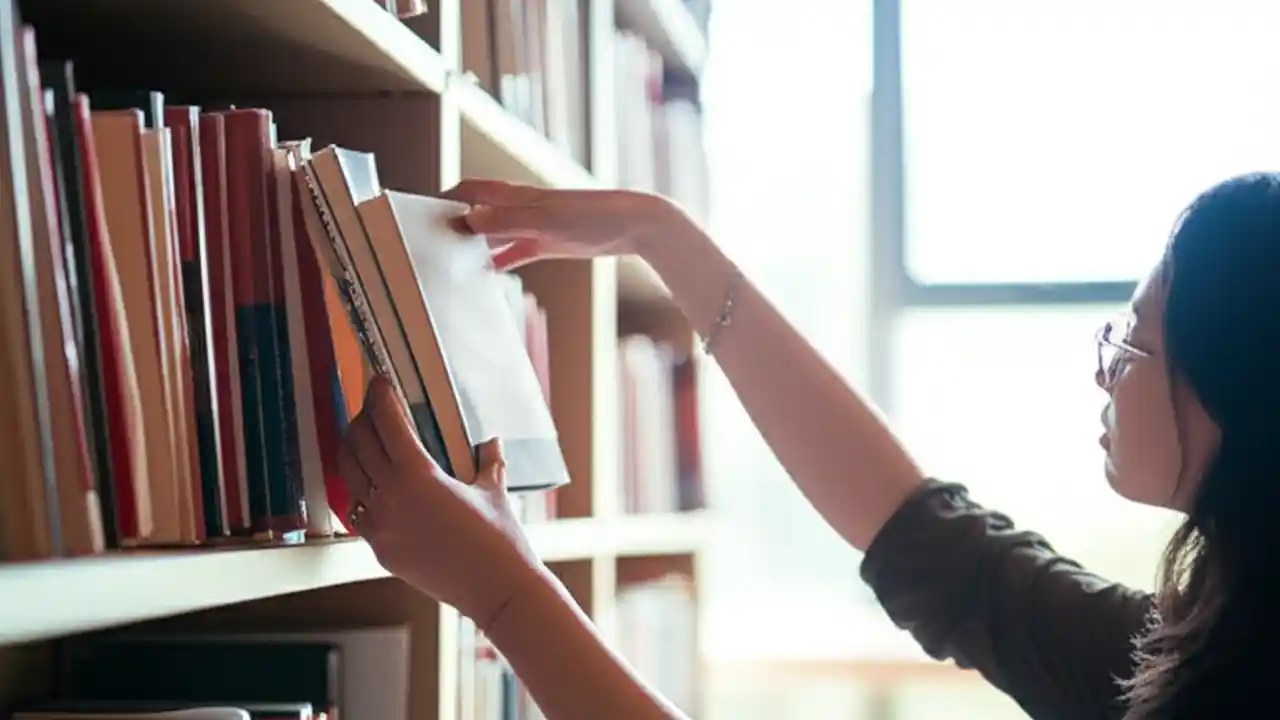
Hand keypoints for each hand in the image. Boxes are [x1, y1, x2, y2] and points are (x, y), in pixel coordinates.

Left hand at [337, 375, 541, 629]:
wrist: (496, 589)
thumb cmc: (500, 538)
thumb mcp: (494, 490)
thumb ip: (488, 460)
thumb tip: (490, 440)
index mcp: (418, 476)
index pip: (386, 424)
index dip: (379, 398)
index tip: (379, 382)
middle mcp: (390, 498)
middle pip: (359, 444)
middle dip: (362, 419)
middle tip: (372, 407)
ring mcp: (380, 526)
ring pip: (349, 476)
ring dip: (353, 451)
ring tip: (363, 438)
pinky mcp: (380, 549)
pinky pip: (356, 510)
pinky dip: (358, 489)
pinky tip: (368, 481)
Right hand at [441, 179, 689, 269]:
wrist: (634, 224)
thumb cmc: (594, 214)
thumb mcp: (546, 220)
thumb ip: (507, 221)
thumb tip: (468, 221)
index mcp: (517, 196)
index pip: (471, 191)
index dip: (447, 198)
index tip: (421, 211)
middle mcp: (521, 208)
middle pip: (479, 212)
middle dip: (455, 222)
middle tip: (429, 240)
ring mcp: (534, 226)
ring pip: (495, 233)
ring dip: (475, 243)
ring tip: (451, 259)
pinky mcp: (549, 243)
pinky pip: (516, 251)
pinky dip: (499, 258)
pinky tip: (487, 271)